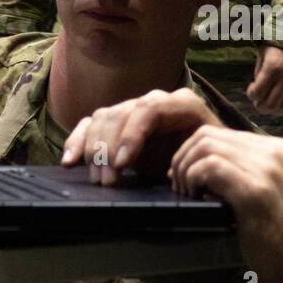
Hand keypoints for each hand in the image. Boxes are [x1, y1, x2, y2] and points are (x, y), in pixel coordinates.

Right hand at [61, 88, 218, 185]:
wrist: (213, 157)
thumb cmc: (213, 159)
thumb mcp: (210, 159)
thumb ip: (193, 162)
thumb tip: (169, 179)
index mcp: (182, 104)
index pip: (148, 109)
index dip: (131, 135)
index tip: (123, 164)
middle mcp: (155, 101)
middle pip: (120, 114)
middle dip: (109, 149)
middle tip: (108, 182)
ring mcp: (133, 110)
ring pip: (103, 119)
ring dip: (93, 151)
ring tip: (96, 180)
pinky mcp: (117, 124)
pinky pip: (91, 125)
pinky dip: (78, 142)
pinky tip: (69, 162)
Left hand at [169, 127, 282, 282]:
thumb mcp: (275, 194)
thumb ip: (250, 175)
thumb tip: (208, 170)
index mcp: (279, 150)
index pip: (222, 133)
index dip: (194, 152)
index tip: (185, 177)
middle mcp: (274, 151)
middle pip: (209, 134)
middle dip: (184, 158)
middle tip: (180, 187)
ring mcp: (266, 168)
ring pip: (206, 146)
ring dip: (185, 169)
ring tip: (186, 194)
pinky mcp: (254, 191)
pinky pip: (209, 167)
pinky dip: (192, 180)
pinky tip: (194, 198)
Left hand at [247, 46, 282, 114]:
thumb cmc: (277, 46)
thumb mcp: (263, 56)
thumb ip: (260, 76)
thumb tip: (258, 97)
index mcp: (272, 67)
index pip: (257, 93)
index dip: (251, 95)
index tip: (252, 91)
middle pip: (271, 105)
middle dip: (261, 107)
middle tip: (260, 103)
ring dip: (276, 110)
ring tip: (272, 103)